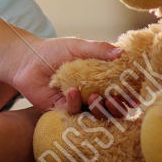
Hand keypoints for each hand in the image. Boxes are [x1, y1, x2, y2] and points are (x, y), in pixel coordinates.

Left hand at [5, 36, 124, 114]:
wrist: (27, 58)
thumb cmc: (54, 50)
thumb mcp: (78, 46)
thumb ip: (99, 50)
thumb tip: (122, 53)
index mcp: (99, 78)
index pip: (119, 90)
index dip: (128, 96)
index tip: (134, 97)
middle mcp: (91, 93)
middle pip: (111, 109)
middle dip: (116, 108)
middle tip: (115, 100)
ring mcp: (77, 103)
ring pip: (94, 115)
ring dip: (99, 108)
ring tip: (95, 96)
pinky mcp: (61, 110)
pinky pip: (74, 112)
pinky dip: (75, 102)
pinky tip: (71, 90)